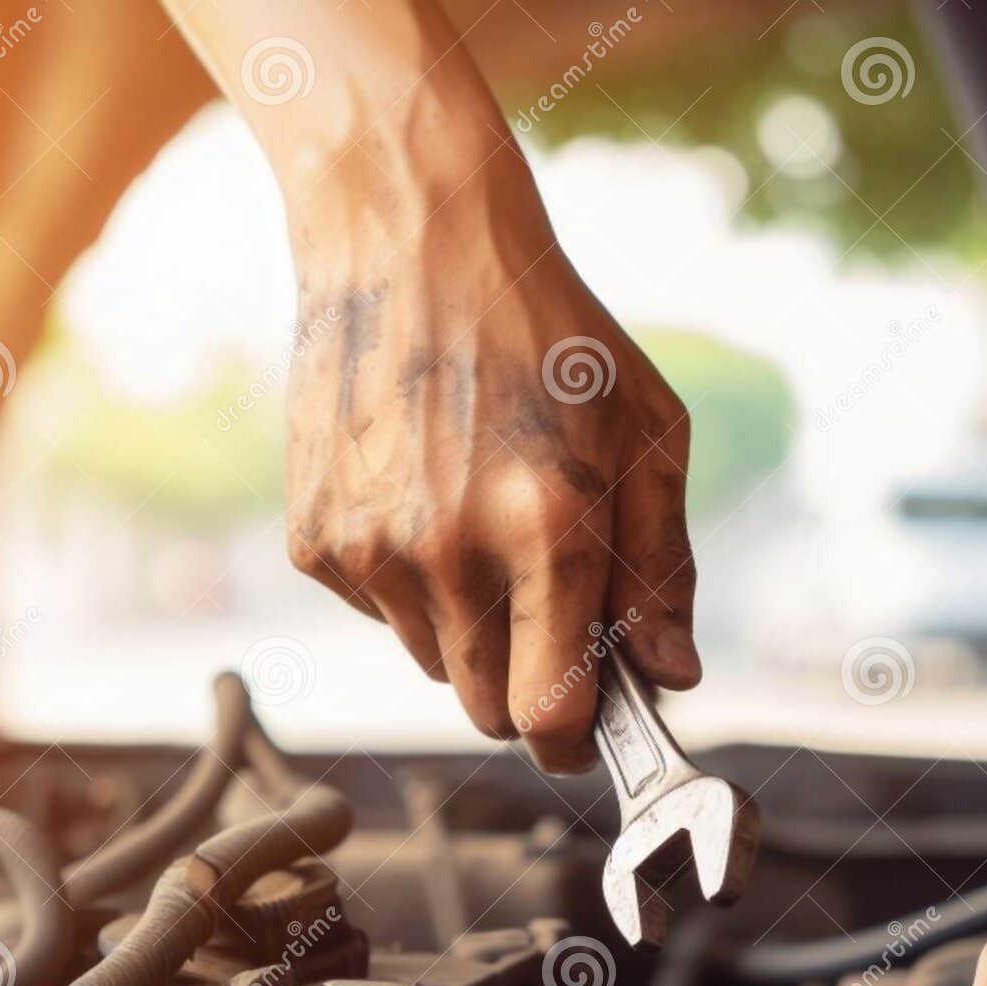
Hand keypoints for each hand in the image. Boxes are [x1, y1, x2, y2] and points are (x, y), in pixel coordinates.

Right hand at [282, 128, 697, 770]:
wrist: (410, 241)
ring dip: (470, 631)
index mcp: (548, 527)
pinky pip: (381, 616)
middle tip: (548, 615)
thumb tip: (670, 676)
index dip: (575, 742)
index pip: (551, 713)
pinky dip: (411, 588)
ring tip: (484, 527)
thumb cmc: (551, 336)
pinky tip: (426, 502)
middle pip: (488, 709)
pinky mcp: (316, 542)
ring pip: (436, 665)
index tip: (586, 736)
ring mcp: (372, 550)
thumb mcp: (648, 436)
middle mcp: (450, 552)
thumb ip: (663, 569)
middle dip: (527, 684)